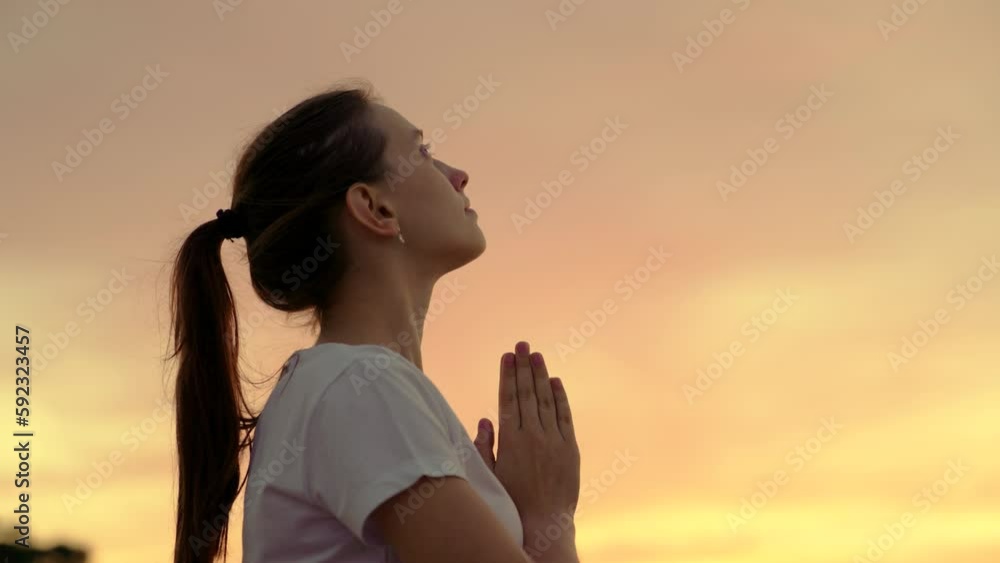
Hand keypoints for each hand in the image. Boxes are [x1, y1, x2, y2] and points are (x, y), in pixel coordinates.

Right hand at [473, 341, 580, 538]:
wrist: (544, 521)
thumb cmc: (512, 500)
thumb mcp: (491, 474)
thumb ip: (486, 446)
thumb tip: (484, 420)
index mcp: (511, 440)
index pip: (508, 398)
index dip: (508, 374)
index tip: (507, 355)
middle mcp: (533, 435)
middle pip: (527, 393)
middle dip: (524, 366)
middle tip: (522, 344)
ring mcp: (554, 440)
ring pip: (546, 400)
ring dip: (541, 375)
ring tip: (537, 355)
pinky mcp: (570, 448)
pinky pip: (565, 416)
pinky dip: (560, 397)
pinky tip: (555, 381)